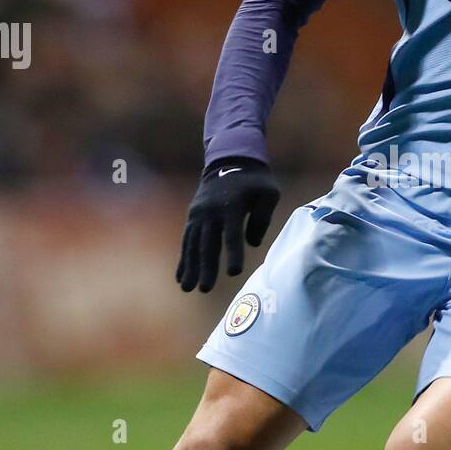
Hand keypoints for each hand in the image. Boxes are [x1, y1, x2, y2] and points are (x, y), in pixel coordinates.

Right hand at [176, 158, 279, 292]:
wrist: (230, 160)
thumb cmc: (256, 181)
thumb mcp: (269, 193)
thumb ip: (263, 217)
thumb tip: (252, 243)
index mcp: (231, 206)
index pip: (232, 234)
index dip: (233, 253)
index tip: (234, 272)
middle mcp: (211, 211)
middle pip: (208, 243)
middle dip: (206, 267)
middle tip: (205, 289)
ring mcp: (199, 214)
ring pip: (193, 244)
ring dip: (190, 267)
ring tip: (187, 288)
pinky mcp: (193, 216)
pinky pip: (187, 240)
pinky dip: (183, 259)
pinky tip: (180, 277)